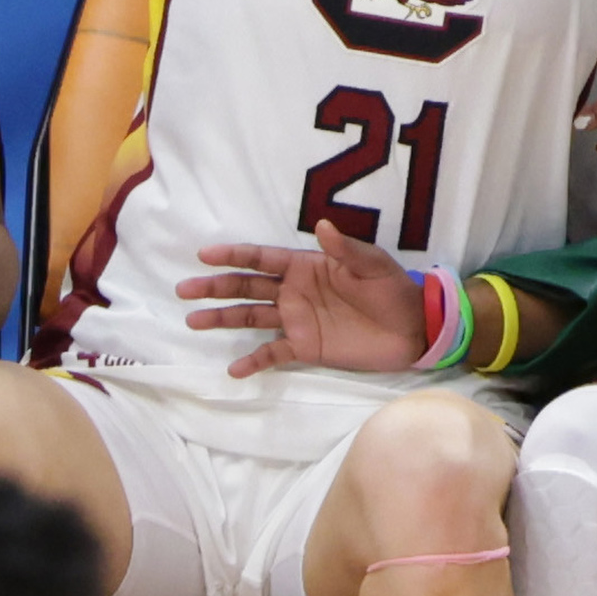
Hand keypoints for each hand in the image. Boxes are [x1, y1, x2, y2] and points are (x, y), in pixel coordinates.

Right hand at [177, 221, 425, 379]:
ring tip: (193, 321)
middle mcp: (294, 292)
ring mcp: (297, 320)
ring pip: (251, 317)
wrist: (413, 328)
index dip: (234, 256)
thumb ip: (345, 249)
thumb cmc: (391, 289)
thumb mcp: (372, 264)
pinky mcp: (306, 348)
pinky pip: (273, 353)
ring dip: (222, 318)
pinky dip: (254, 361)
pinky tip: (234, 369)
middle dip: (216, 287)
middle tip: (184, 289)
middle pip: (247, 287)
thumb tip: (322, 226)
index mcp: (306, 266)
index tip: (204, 255)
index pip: (262, 258)